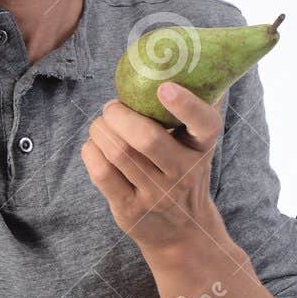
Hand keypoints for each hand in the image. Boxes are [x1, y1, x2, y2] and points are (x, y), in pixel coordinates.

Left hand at [81, 82, 225, 262]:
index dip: (186, 105)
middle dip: (118, 115)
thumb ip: (195, 111)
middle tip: (112, 108)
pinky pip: (102, 173)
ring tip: (100, 124)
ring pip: (119, 153)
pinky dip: (90, 151)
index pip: (205, 124)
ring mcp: (157, 196)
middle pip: (145, 139)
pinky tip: (93, 146)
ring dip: (100, 130)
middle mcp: (184, 174)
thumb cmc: (184, 176)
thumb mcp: (198, 148)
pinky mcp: (131, 210)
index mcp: (203, 149)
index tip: (164, 88)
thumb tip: (189, 63)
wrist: (182, 234)